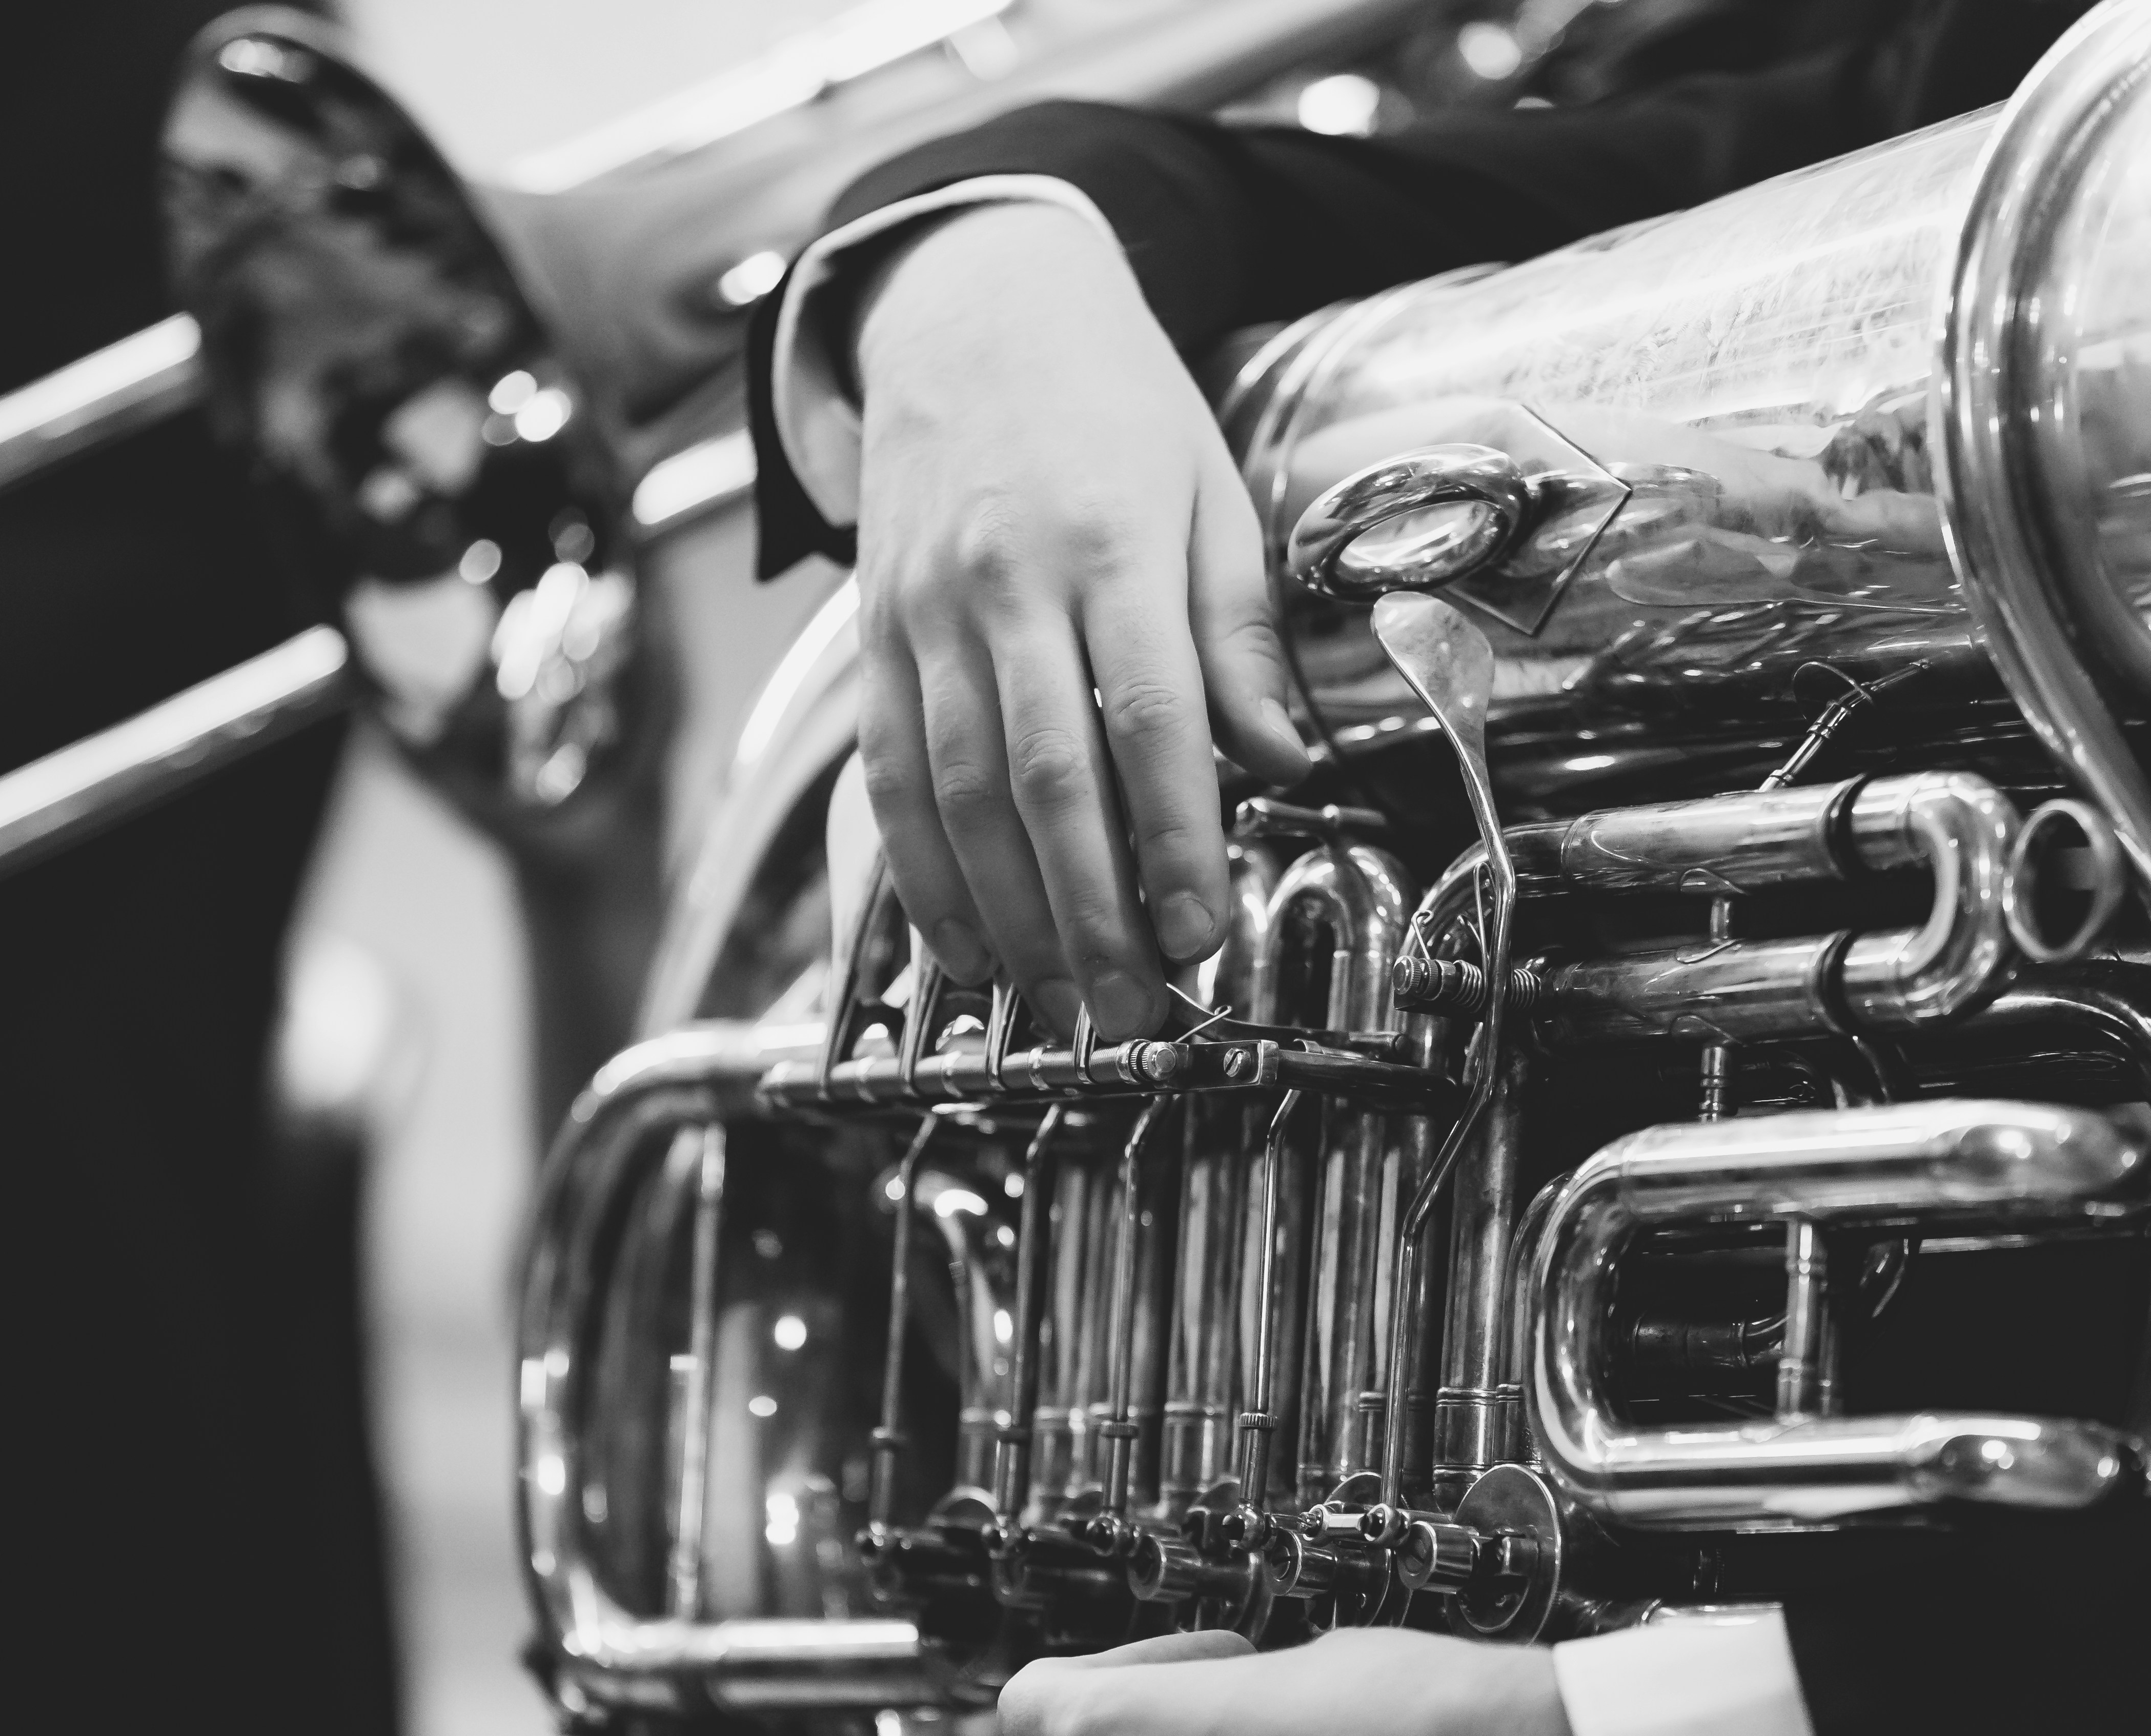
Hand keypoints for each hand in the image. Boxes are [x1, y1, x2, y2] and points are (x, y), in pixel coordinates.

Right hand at [851, 204, 1312, 1041]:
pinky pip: (888, 773)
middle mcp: (1003, 584)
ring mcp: (922, 613)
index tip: (1197, 929)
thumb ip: (1236, 634)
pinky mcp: (872, 636)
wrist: (972, 311)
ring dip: (1006, 915)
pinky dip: (919, 873)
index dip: (1172, 837)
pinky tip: (960, 944)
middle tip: (1125, 1009)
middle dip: (1087, 912)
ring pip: (955, 793)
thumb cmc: (1109, 408)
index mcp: (1109, 544)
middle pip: (1043, 777)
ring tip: (1054, 1003)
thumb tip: (1279, 760)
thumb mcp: (1209, 492)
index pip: (1147, 718)